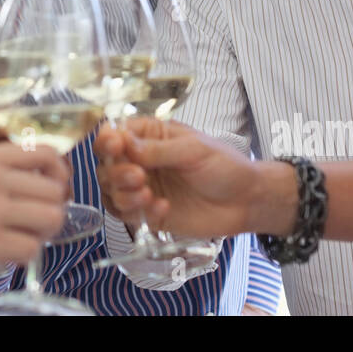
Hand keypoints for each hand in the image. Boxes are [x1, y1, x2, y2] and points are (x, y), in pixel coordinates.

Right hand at [0, 142, 70, 277]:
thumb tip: (31, 173)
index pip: (47, 153)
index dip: (58, 175)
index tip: (51, 190)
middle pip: (55, 191)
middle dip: (51, 210)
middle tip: (34, 223)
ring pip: (51, 219)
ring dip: (43, 234)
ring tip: (24, 239)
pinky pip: (30, 249)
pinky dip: (24, 256)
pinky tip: (7, 255)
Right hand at [96, 118, 280, 240]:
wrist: (246, 201)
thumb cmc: (224, 165)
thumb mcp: (194, 149)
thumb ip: (158, 149)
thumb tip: (125, 145)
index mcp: (149, 136)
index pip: (114, 135)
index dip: (107, 141)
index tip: (114, 147)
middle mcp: (140, 162)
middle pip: (106, 167)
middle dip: (116, 173)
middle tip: (139, 177)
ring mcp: (143, 189)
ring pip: (111, 193)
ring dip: (124, 196)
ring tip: (148, 196)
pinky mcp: (150, 214)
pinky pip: (130, 217)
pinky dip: (141, 214)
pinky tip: (163, 208)